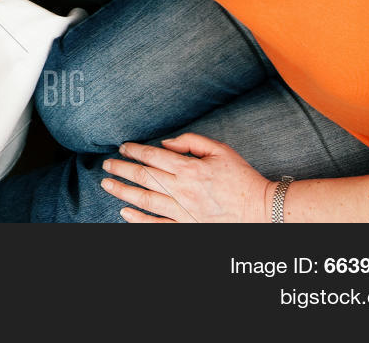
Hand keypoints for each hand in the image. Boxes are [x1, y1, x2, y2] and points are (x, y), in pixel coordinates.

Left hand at [101, 134, 272, 222]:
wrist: (262, 209)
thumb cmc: (242, 178)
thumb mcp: (221, 150)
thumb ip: (191, 142)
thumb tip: (166, 144)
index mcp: (190, 168)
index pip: (152, 156)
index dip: (134, 150)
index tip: (122, 148)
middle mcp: (182, 189)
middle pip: (143, 177)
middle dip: (121, 169)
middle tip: (106, 164)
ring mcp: (183, 211)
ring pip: (144, 200)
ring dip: (123, 191)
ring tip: (107, 184)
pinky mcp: (187, 227)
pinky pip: (157, 224)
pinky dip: (139, 220)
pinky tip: (124, 213)